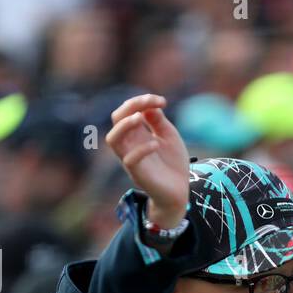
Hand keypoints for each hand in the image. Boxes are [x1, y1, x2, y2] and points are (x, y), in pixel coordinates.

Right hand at [106, 93, 189, 225]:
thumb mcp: (169, 137)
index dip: (142, 101)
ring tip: (140, 118)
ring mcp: (131, 159)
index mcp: (137, 133)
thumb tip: (148, 107)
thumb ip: (158, 121)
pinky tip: (157, 144)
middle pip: (116, 119)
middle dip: (130, 106)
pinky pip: (130, 160)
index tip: (163, 101)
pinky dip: (142, 149)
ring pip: (113, 139)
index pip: (129, 111)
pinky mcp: (138, 174)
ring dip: (124, 125)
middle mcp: (130, 144)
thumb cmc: (173, 164)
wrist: (180, 191)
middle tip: (150, 103)